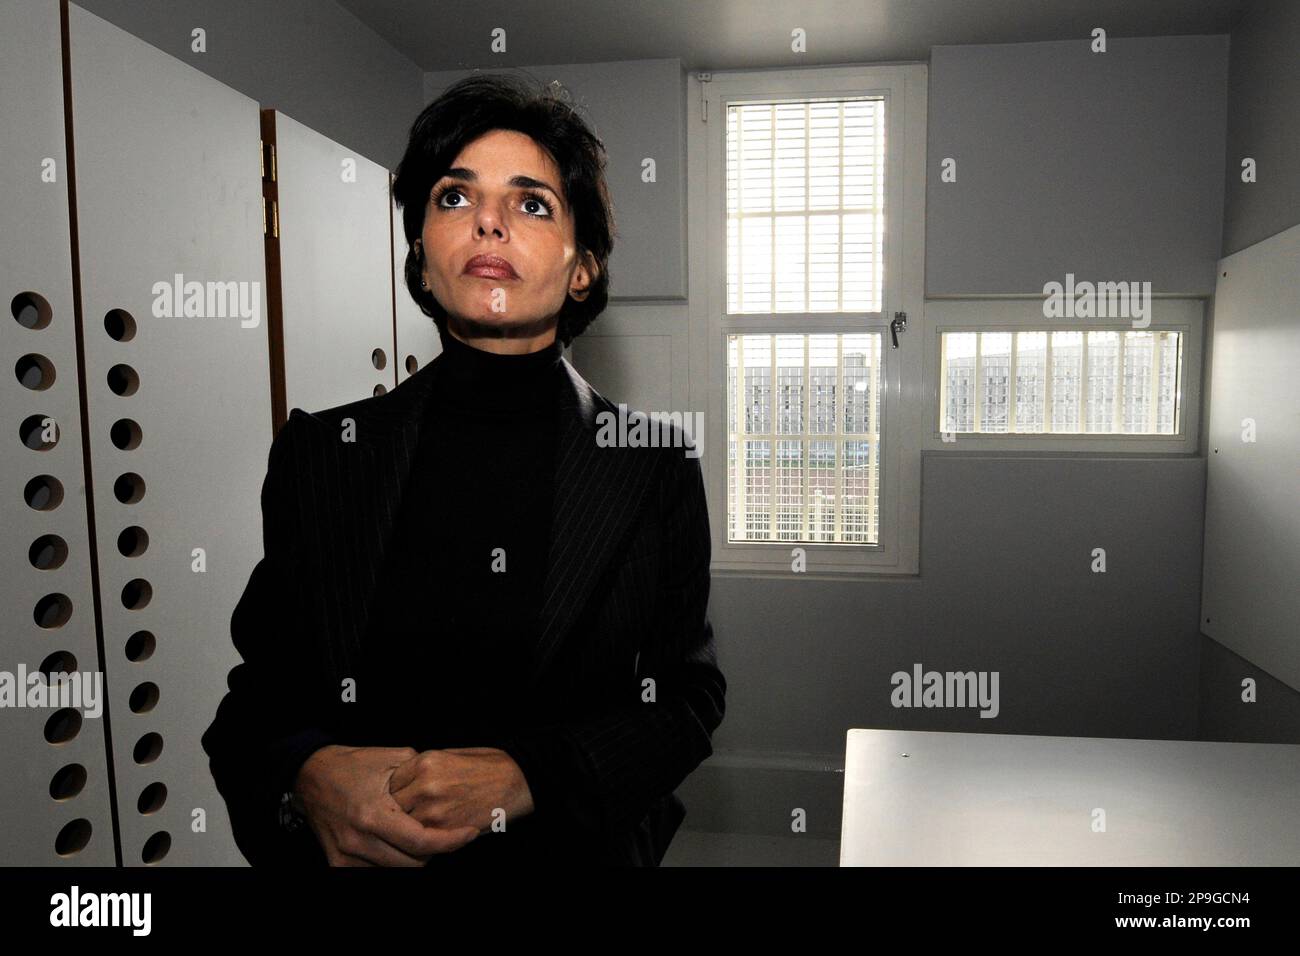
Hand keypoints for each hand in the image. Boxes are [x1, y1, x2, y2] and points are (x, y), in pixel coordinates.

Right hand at [293, 744, 479, 865]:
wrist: (311, 776)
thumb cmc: (353, 764)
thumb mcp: (392, 757)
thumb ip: (420, 774)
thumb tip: (446, 789)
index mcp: (374, 813)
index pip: (421, 840)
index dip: (450, 841)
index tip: (468, 834)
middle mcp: (359, 839)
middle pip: (413, 864)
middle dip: (435, 851)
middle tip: (444, 835)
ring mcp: (346, 855)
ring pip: (395, 872)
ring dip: (415, 858)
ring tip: (421, 838)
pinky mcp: (337, 863)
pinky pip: (374, 873)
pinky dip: (392, 863)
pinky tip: (399, 846)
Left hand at [388, 747, 534, 835]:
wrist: (517, 782)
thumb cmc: (487, 766)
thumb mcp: (450, 755)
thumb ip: (422, 769)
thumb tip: (402, 782)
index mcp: (425, 762)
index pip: (390, 782)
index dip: (395, 791)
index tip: (402, 796)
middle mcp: (426, 785)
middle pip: (392, 805)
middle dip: (398, 810)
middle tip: (407, 812)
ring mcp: (434, 809)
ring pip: (403, 825)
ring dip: (409, 826)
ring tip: (420, 823)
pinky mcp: (446, 830)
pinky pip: (421, 839)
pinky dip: (423, 838)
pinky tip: (432, 832)